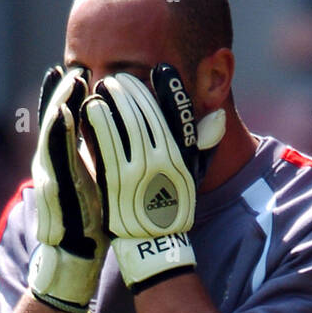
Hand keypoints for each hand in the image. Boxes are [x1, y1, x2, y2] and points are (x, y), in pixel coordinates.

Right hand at [28, 65, 107, 312]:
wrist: (79, 259)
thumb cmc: (95, 223)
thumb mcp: (100, 185)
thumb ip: (107, 159)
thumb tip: (126, 136)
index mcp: (64, 162)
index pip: (62, 122)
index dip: (65, 96)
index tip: (73, 70)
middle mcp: (53, 166)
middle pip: (56, 120)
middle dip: (63, 93)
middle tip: (73, 68)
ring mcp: (51, 178)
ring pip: (53, 133)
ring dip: (60, 103)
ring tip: (70, 79)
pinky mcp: (56, 191)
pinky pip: (56, 156)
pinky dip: (58, 132)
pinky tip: (64, 112)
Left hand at [81, 65, 224, 292]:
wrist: (155, 244)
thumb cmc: (174, 205)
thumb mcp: (193, 175)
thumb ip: (203, 144)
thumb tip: (220, 117)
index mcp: (181, 158)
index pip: (177, 113)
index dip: (169, 88)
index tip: (161, 67)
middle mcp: (162, 162)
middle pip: (146, 115)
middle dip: (132, 91)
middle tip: (120, 77)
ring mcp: (137, 173)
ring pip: (124, 126)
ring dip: (113, 101)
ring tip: (104, 86)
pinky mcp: (115, 184)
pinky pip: (105, 146)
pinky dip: (98, 124)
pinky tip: (91, 108)